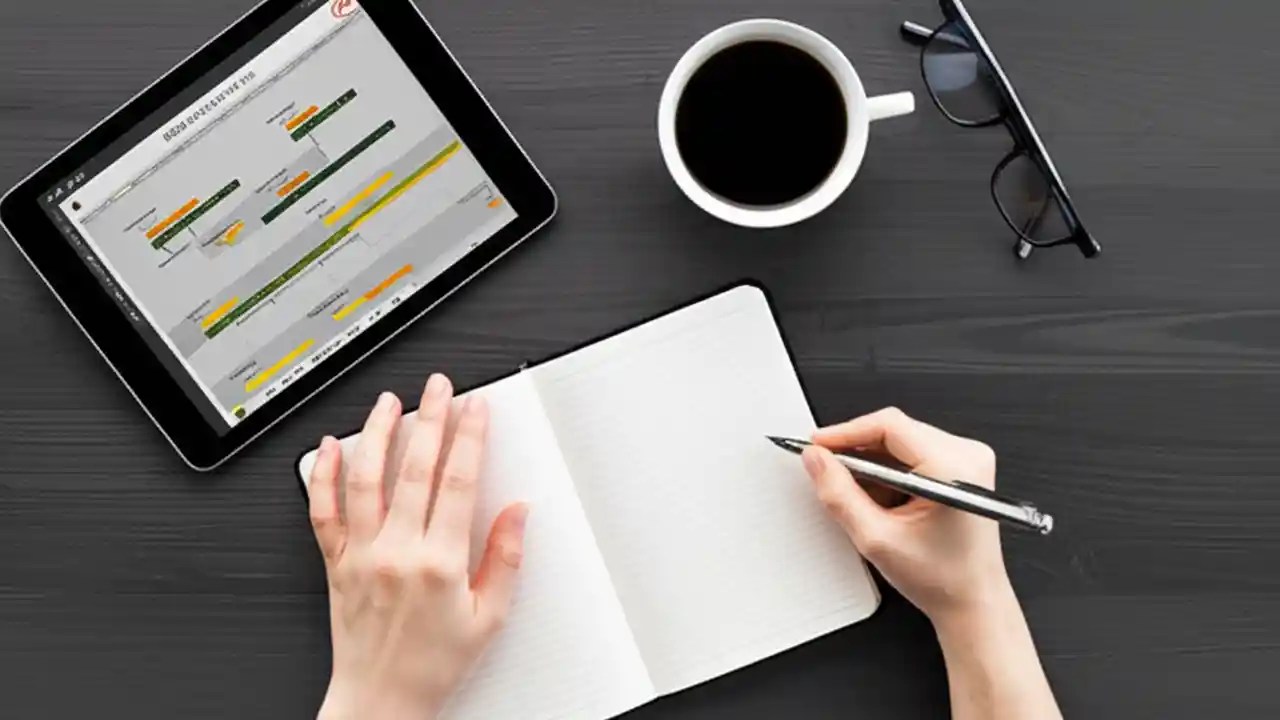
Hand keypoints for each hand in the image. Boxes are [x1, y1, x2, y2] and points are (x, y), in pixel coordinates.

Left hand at [309, 375, 529, 719]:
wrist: (380, 700)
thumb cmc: (432, 666)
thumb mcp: (489, 619)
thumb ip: (506, 561)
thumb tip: (518, 514)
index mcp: (440, 563)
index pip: (458, 482)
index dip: (469, 437)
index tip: (476, 409)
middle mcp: (397, 552)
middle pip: (415, 469)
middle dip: (431, 419)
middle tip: (439, 388)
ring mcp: (362, 555)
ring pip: (366, 480)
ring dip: (378, 434)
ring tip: (389, 403)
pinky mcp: (335, 564)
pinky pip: (323, 512)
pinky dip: (324, 476)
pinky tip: (330, 448)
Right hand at [803, 407, 1008, 624]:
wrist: (973, 602)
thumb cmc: (942, 579)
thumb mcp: (877, 539)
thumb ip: (839, 495)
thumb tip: (817, 461)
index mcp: (952, 469)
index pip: (889, 426)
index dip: (846, 432)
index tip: (818, 445)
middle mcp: (967, 455)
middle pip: (894, 430)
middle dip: (857, 451)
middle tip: (829, 471)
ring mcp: (968, 459)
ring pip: (901, 441)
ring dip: (873, 464)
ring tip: (865, 500)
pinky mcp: (962, 467)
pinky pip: (914, 452)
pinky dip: (890, 471)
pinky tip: (885, 500)